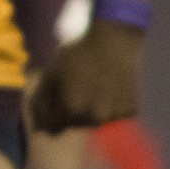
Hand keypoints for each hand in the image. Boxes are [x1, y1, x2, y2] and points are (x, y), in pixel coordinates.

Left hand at [30, 19, 143, 133]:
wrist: (115, 41)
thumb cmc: (78, 54)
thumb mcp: (51, 73)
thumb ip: (41, 100)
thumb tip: (38, 125)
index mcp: (71, 110)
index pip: (53, 127)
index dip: (50, 113)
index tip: (53, 98)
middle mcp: (94, 118)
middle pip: (75, 124)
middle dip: (71, 110)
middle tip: (76, 86)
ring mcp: (115, 115)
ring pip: (96, 119)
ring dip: (92, 108)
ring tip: (94, 83)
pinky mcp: (131, 110)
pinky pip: (115, 113)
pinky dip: (111, 104)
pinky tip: (110, 85)